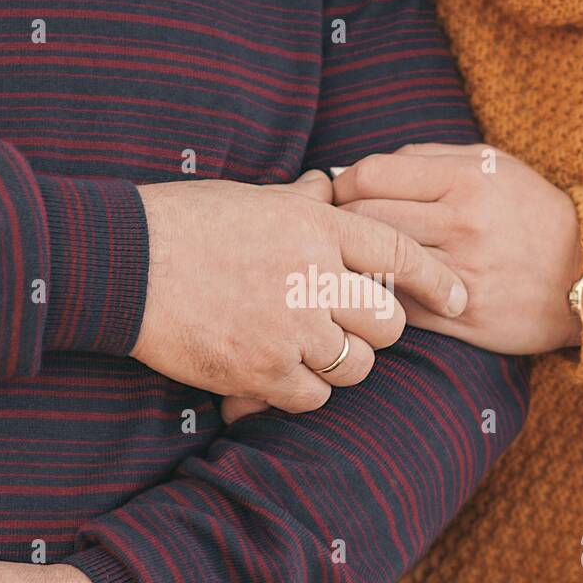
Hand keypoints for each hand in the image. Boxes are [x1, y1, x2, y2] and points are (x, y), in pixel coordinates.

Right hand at [133, 171, 467, 416]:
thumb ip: (303, 201)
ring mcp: (290, 327)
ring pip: (358, 366)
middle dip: (377, 329)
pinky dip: (303, 391)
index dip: (436, 280)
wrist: (124, 264)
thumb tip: (329, 185)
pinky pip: (314, 397)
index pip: (400, 253)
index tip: (458, 297)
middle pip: (389, 322)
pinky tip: (277, 372)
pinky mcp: (262, 370)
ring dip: (341, 363)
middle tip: (349, 327)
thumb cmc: (185, 223)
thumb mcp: (253, 198)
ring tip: (308, 350)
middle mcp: (313, 276)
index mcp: (317, 225)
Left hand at [333, 144, 581, 354]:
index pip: (370, 176)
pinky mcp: (462, 314)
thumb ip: (426, 159)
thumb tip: (358, 169)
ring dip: (355, 263)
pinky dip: (380, 295)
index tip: (339, 195)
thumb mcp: (493, 165)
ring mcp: (462, 272)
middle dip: (339, 224)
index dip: (341, 185)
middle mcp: (462, 224)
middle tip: (336, 230)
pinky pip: (398, 304)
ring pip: (377, 264)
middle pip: (364, 220)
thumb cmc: (530, 212)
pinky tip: (379, 289)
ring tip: (352, 260)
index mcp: (466, 179)